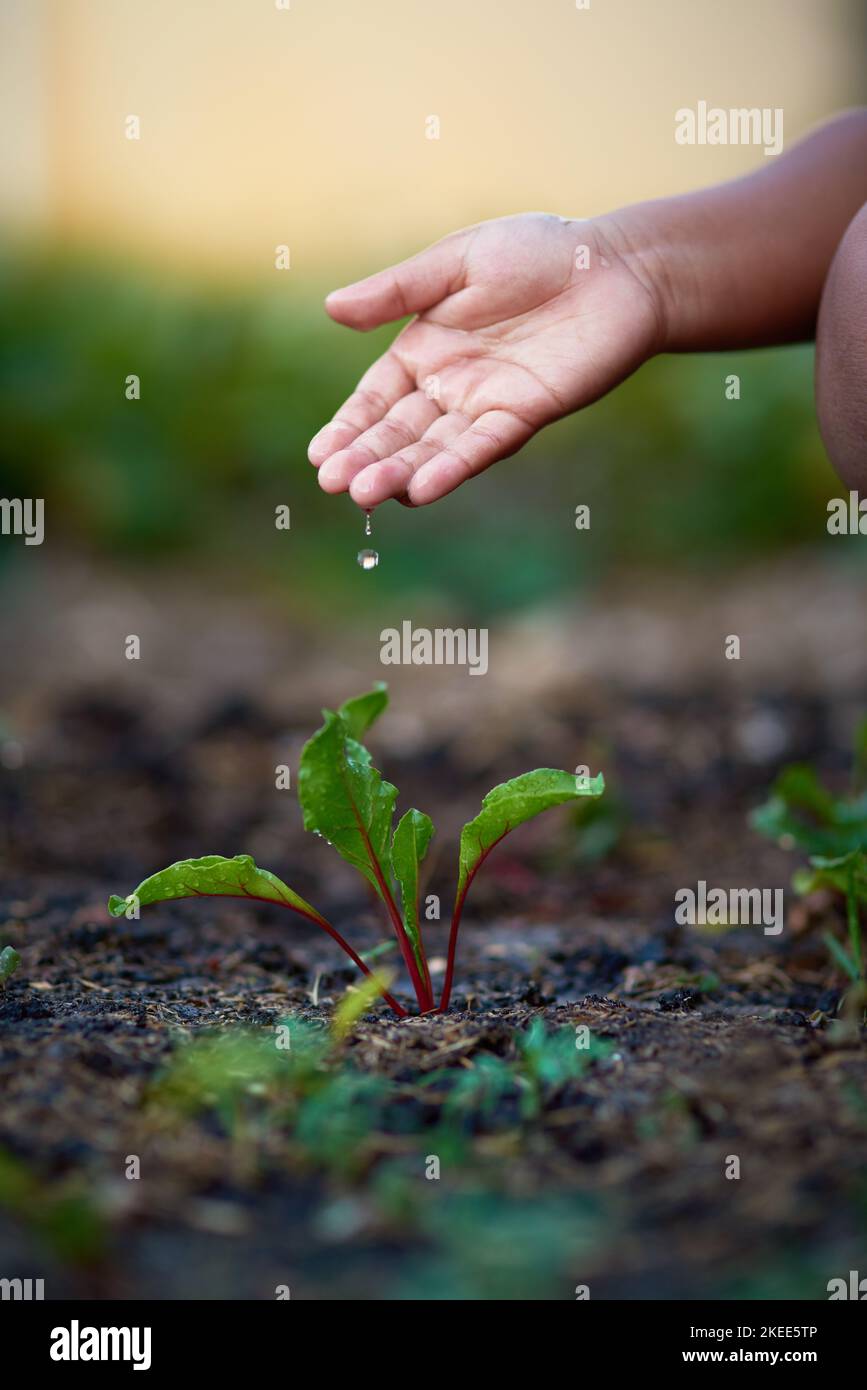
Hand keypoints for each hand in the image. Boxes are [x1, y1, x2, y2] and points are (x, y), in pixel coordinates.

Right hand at [308, 212, 663, 506]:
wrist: (613, 267)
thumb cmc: (536, 252)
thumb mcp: (456, 262)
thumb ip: (397, 291)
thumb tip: (330, 308)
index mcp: (423, 349)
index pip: (374, 398)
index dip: (347, 427)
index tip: (319, 455)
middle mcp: (448, 386)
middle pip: (397, 432)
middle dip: (364, 459)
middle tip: (333, 485)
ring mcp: (484, 405)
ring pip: (433, 449)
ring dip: (399, 473)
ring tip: (366, 494)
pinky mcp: (524, 415)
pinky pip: (482, 447)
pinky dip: (452, 468)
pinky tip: (423, 488)